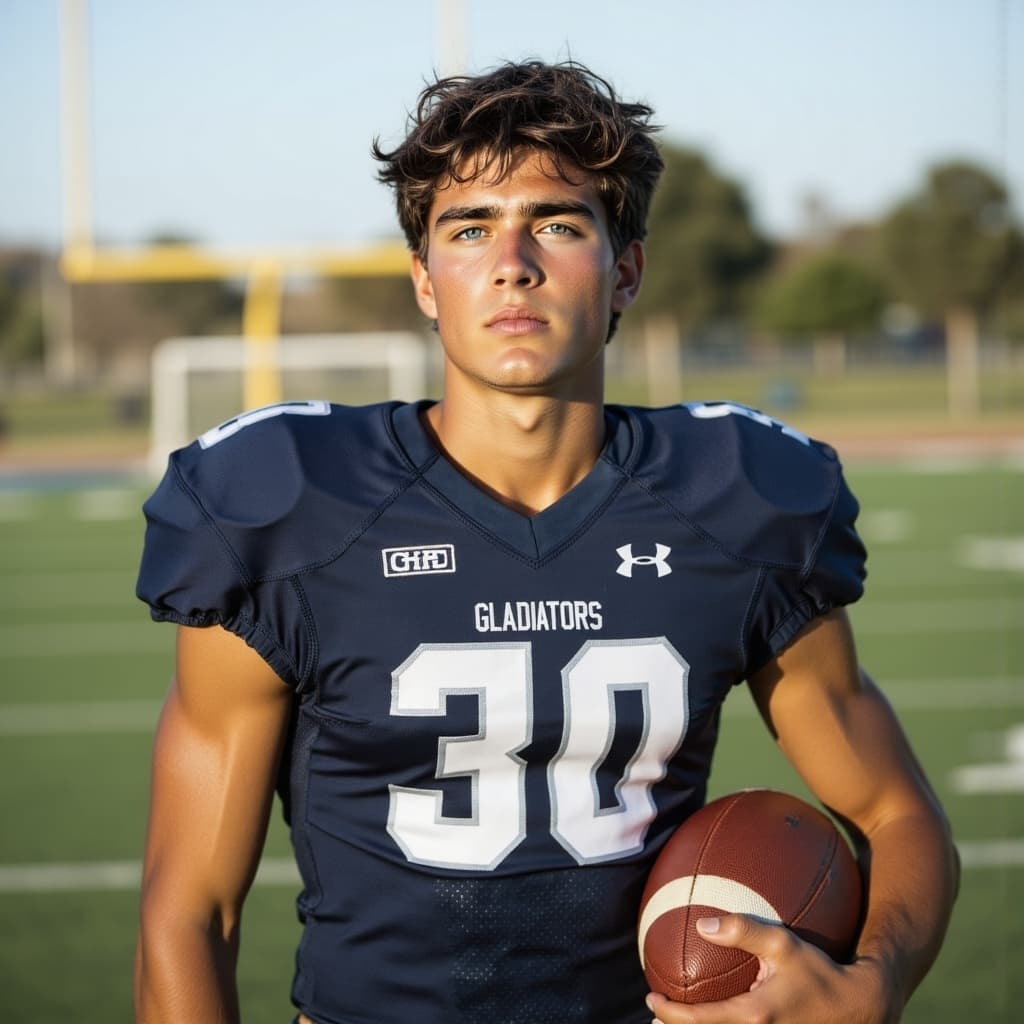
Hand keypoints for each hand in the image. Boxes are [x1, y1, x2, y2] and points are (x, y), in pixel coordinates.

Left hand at [645, 914, 897, 1023]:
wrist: (858, 1009)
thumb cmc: (819, 972)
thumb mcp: (783, 944)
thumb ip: (743, 930)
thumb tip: (703, 923)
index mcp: (753, 1016)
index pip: (699, 1020)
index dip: (670, 1013)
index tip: (650, 999)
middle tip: (655, 1017)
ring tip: (673, 1023)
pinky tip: (712, 1021)